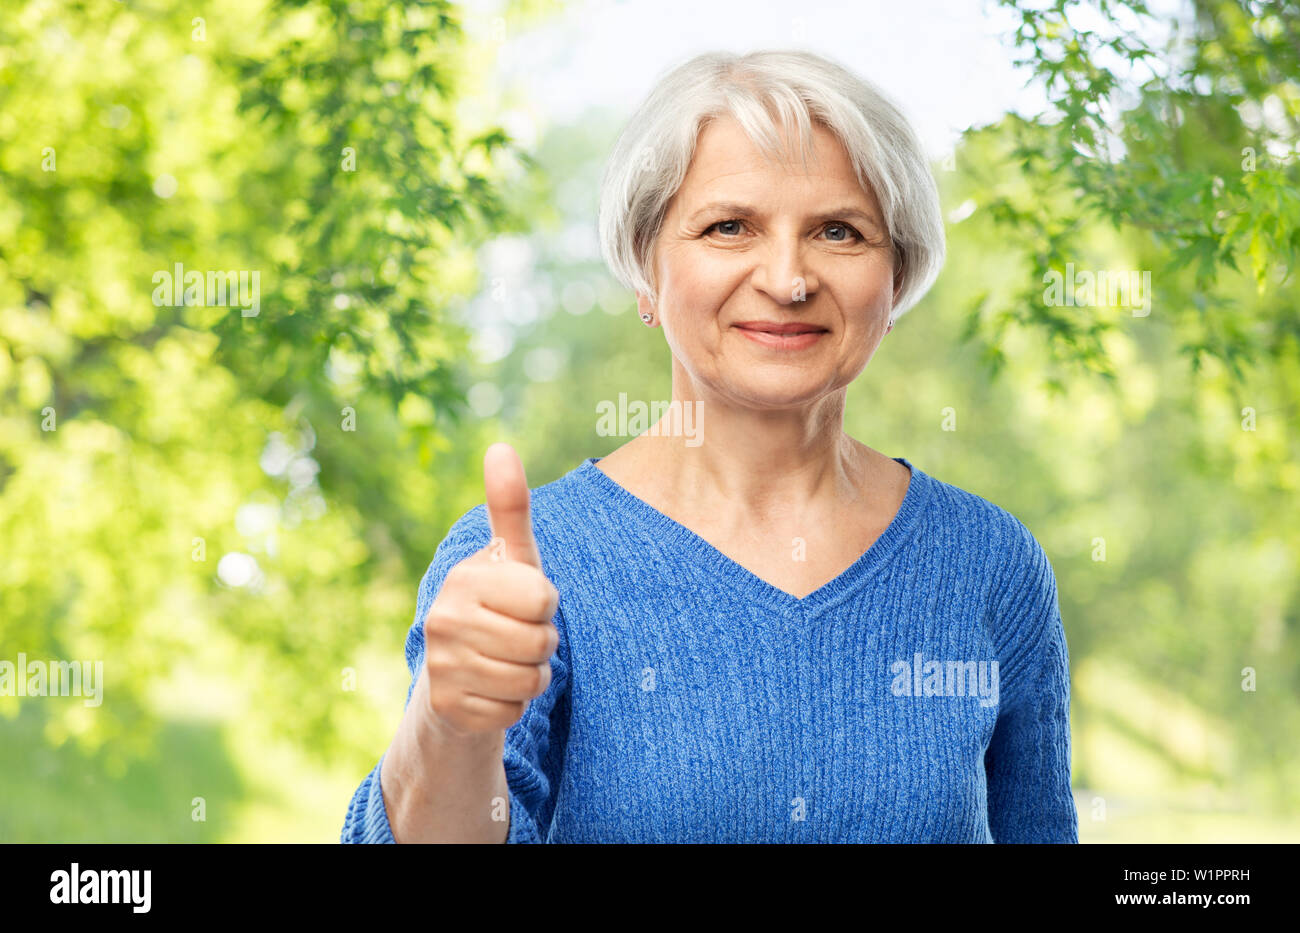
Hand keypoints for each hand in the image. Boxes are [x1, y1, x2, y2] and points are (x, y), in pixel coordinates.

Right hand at [422, 443, 559, 737]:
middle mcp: (443, 618)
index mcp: (465, 577)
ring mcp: (441, 666)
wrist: (457, 673)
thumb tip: (500, 446)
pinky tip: (491, 690)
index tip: (522, 602)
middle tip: (515, 636)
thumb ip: (510, 507)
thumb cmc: (497, 604)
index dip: (545, 604)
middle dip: (541, 644)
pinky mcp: (447, 708)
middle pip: (540, 642)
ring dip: (529, 676)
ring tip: (506, 661)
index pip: (543, 598)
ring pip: (529, 681)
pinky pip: (513, 713)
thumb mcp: (512, 558)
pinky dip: (512, 706)